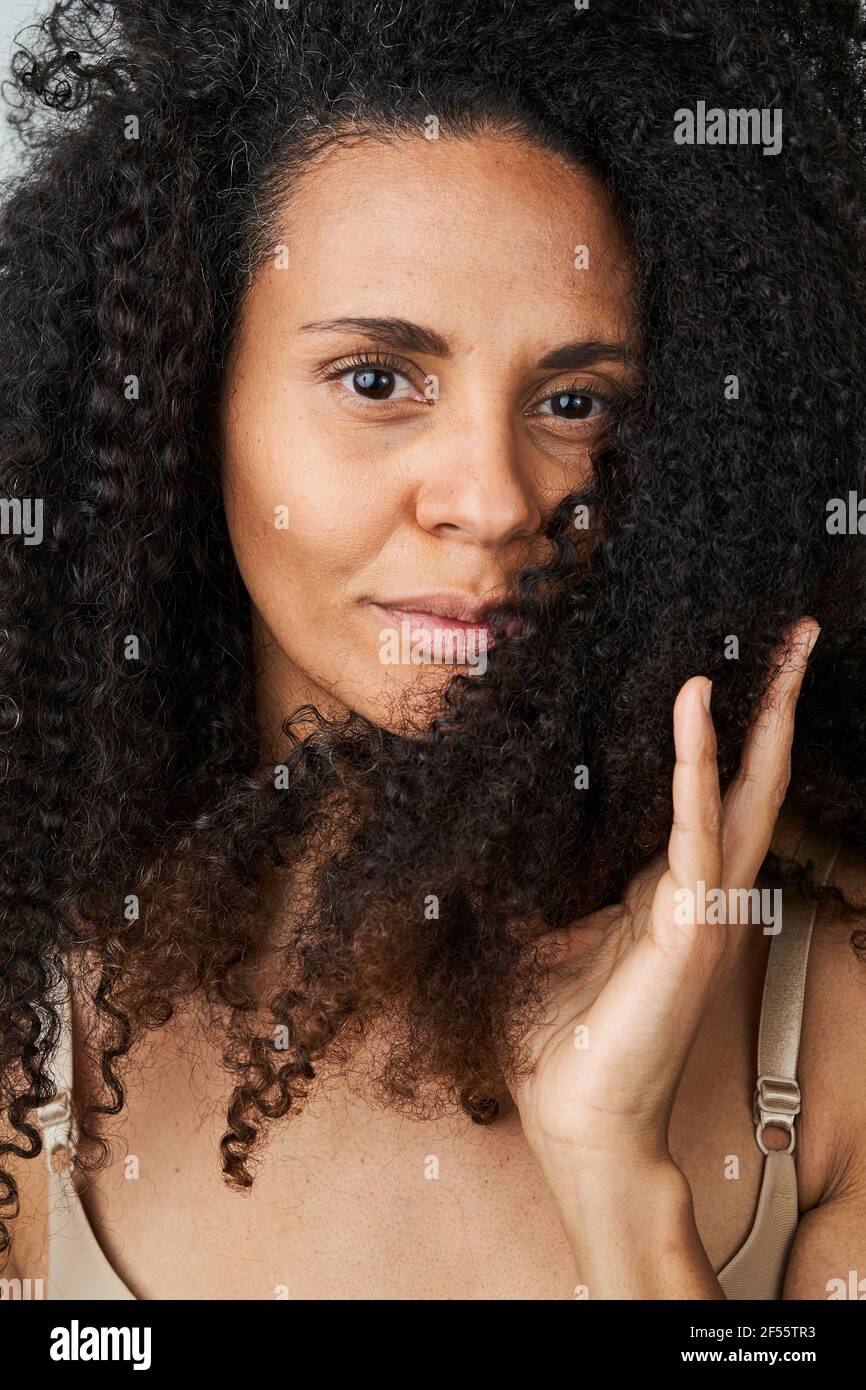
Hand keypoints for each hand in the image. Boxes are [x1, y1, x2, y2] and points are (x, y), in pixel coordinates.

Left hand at [508, 617, 819, 1181]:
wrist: (582, 1123)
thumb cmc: (566, 1043)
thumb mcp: (548, 943)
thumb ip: (550, 890)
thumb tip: (504, 853)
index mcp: (672, 892)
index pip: (714, 794)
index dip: (730, 732)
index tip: (732, 668)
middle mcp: (703, 892)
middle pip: (754, 779)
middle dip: (779, 704)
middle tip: (800, 636)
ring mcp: (706, 908)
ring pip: (747, 791)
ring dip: (766, 715)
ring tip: (788, 648)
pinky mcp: (688, 926)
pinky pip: (694, 826)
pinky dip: (698, 762)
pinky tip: (698, 704)